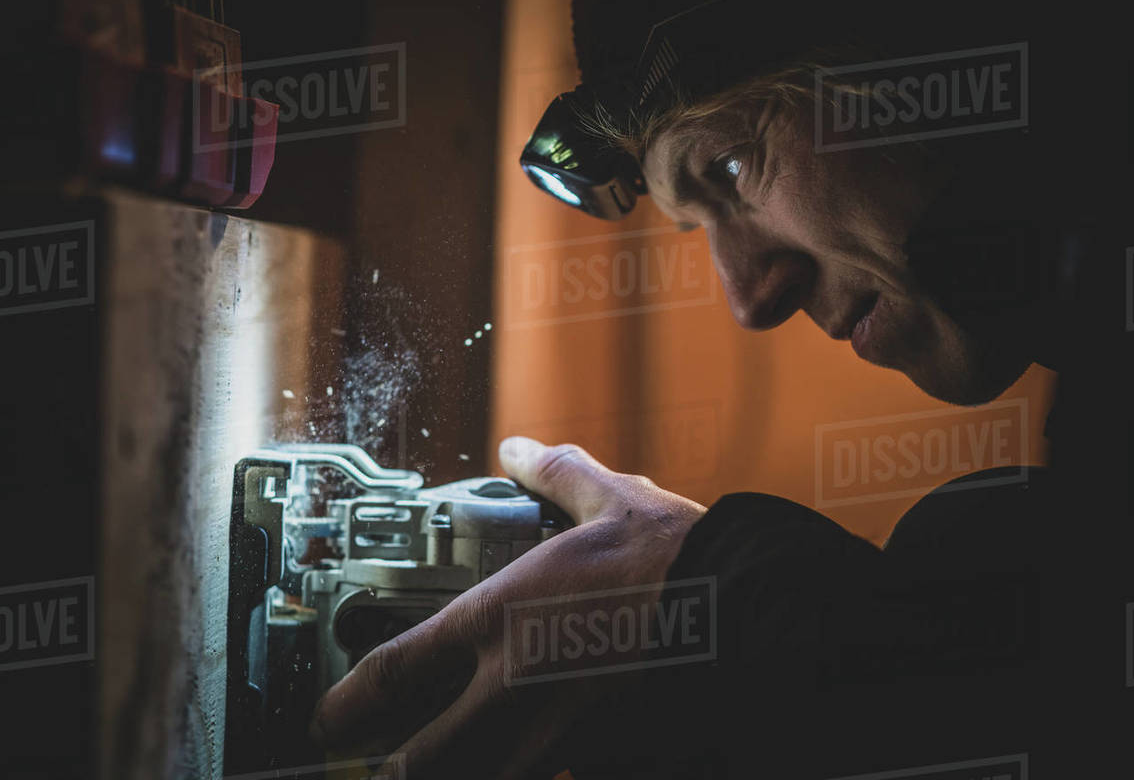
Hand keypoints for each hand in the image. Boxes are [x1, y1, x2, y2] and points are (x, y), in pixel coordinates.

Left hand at [309, 436, 705, 778]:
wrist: (745, 605)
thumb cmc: (673, 553)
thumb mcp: (608, 498)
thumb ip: (553, 472)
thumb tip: (522, 446)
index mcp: (502, 617)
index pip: (396, 672)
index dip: (347, 703)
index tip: (329, 717)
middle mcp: (515, 684)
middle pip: (422, 760)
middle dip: (388, 770)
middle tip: (372, 764)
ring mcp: (555, 729)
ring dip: (452, 776)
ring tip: (439, 766)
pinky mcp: (597, 751)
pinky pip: (546, 778)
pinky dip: (524, 774)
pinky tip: (523, 761)